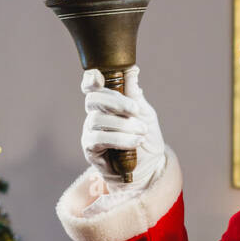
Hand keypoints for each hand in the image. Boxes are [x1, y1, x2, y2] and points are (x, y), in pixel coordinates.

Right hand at [80, 66, 165, 192]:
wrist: (149, 169)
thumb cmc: (146, 139)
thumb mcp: (145, 115)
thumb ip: (136, 96)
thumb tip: (132, 71)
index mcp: (106, 103)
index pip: (91, 86)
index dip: (91, 79)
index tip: (99, 76)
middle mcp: (95, 114)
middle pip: (94, 99)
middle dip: (116, 102)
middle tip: (136, 111)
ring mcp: (91, 131)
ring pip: (98, 119)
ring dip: (123, 125)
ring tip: (141, 132)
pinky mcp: (90, 148)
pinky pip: (99, 139)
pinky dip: (119, 139)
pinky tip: (134, 142)